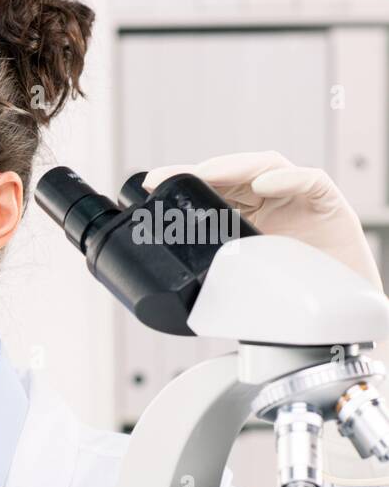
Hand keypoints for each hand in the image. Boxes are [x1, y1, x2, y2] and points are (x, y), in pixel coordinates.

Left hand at [143, 151, 380, 290]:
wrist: (336, 319)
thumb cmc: (287, 299)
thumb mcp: (238, 282)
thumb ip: (212, 272)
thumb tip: (164, 286)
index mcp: (244, 217)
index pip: (211, 188)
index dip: (181, 181)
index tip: (150, 183)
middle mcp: (269, 202)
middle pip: (233, 173)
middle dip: (200, 171)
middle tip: (168, 177)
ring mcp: (297, 200)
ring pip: (265, 167)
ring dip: (234, 168)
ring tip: (208, 174)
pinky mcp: (328, 205)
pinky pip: (310, 181)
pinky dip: (287, 179)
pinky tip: (264, 185)